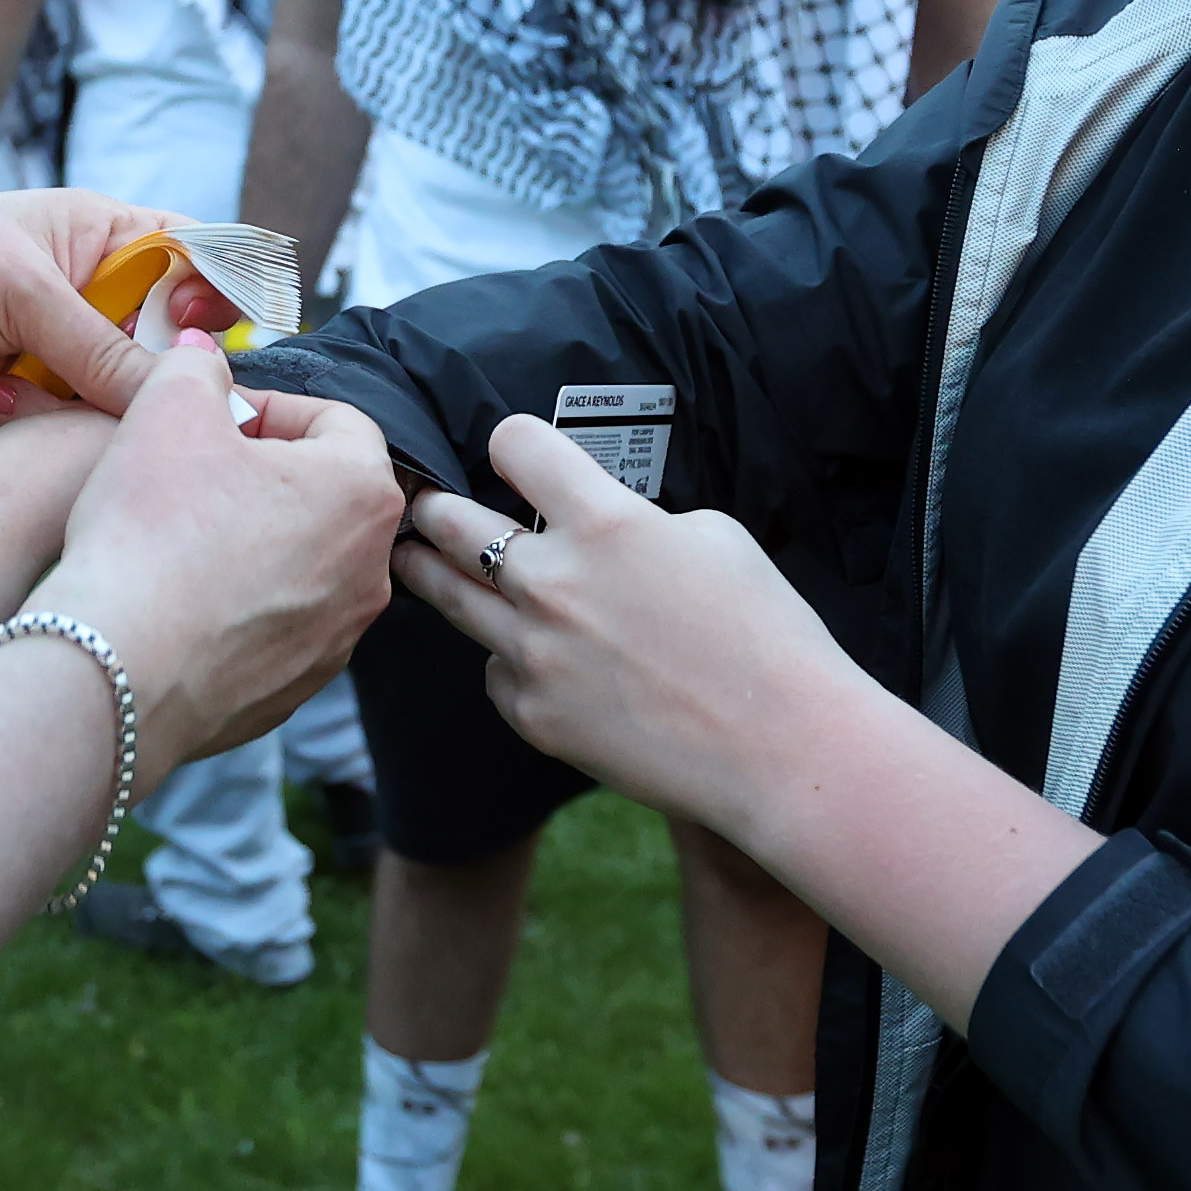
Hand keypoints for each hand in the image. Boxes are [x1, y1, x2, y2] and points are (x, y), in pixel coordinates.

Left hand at [0, 187, 222, 433]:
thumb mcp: (21, 287)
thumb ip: (106, 346)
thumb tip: (187, 398)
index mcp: (102, 236)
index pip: (199, 260)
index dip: (224, 299)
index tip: (219, 339)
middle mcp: (88, 297)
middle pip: (173, 346)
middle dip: (179, 380)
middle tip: (185, 417)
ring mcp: (53, 357)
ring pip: (124, 403)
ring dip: (122, 424)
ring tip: (124, 445)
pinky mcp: (17, 409)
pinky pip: (70, 440)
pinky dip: (72, 453)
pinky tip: (70, 465)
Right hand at [36, 343, 405, 773]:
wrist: (118, 671)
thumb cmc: (152, 531)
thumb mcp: (167, 407)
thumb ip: (196, 365)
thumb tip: (203, 357)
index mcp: (362, 491)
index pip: (335, 419)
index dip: (268, 406)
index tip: (212, 417)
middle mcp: (370, 571)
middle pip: (321, 494)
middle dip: (260, 474)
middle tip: (189, 471)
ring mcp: (336, 639)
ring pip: (298, 563)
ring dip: (249, 541)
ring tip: (177, 538)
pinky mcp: (295, 690)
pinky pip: (271, 627)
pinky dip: (234, 606)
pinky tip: (176, 601)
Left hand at [393, 415, 863, 829]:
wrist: (780, 748)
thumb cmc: (766, 637)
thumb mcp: (715, 538)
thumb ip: (638, 521)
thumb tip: (601, 528)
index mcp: (605, 521)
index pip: (517, 445)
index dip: (513, 442)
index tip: (509, 452)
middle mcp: (553, 581)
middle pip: (451, 522)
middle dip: (433, 507)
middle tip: (422, 504)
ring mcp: (534, 653)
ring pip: (448, 597)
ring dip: (428, 571)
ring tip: (410, 558)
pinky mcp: (532, 715)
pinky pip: (495, 672)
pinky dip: (506, 660)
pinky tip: (529, 656)